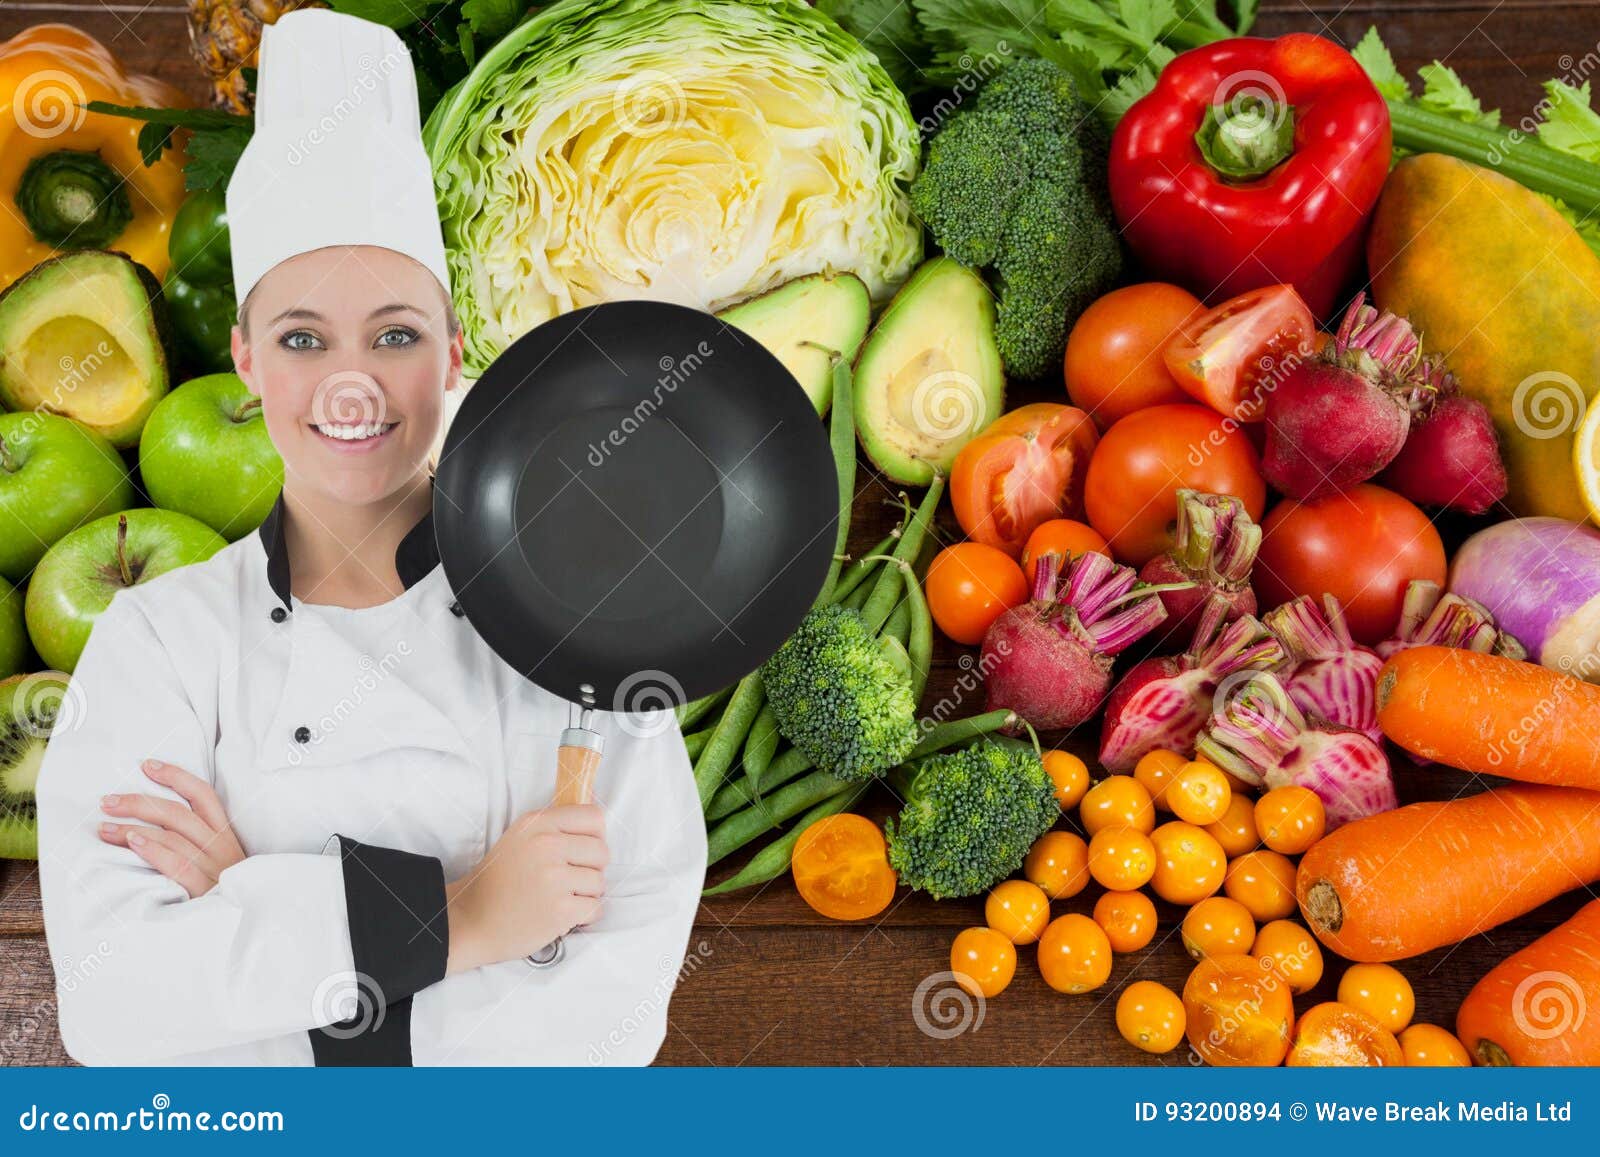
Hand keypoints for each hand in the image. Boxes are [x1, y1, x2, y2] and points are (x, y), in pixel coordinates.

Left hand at [98, 759, 245, 897]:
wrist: (254, 925)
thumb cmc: (226, 893)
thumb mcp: (221, 863)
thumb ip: (197, 844)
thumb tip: (151, 825)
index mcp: (224, 835)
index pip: (203, 795)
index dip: (175, 777)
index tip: (148, 766)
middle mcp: (220, 846)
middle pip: (177, 813)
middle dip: (139, 803)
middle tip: (108, 802)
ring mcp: (214, 867)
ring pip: (172, 836)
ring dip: (133, 828)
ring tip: (105, 828)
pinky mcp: (206, 890)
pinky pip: (178, 864)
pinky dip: (154, 851)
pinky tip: (133, 843)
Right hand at [444, 804, 606, 973]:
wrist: (472, 919)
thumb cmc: (499, 880)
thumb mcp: (520, 837)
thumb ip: (555, 827)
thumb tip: (596, 821)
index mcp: (538, 823)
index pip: (594, 816)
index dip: (595, 835)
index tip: (583, 849)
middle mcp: (547, 845)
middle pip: (602, 851)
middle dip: (591, 868)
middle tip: (567, 879)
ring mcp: (554, 878)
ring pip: (599, 882)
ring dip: (585, 894)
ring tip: (558, 897)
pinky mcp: (560, 909)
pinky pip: (595, 908)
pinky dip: (583, 915)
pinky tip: (561, 914)